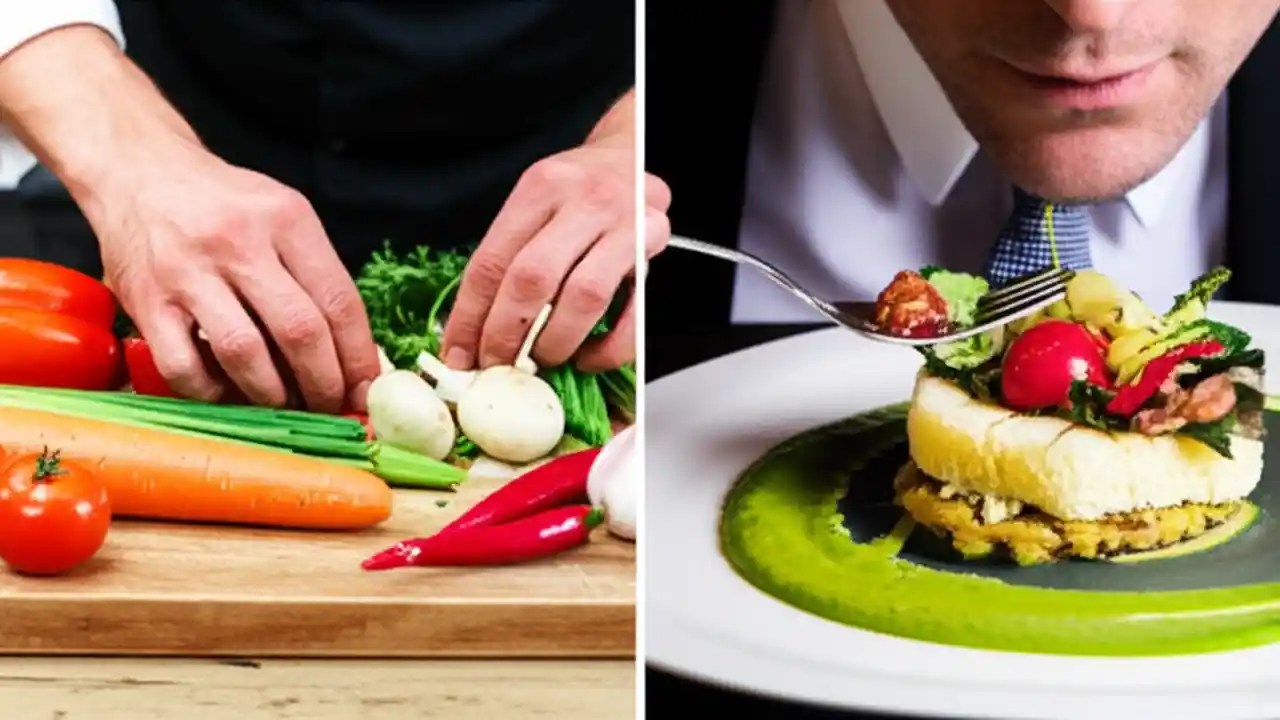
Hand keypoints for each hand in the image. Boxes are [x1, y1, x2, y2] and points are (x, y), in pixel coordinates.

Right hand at [86, 140, 381, 411]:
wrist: (138, 170)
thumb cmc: (223, 204)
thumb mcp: (282, 216)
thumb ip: (316, 276)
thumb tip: (352, 355)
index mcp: (286, 219)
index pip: (339, 301)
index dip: (358, 356)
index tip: (366, 390)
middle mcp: (238, 242)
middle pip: (300, 331)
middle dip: (324, 384)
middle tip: (331, 407)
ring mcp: (188, 272)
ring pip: (244, 353)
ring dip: (273, 395)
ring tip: (286, 406)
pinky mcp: (146, 301)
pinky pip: (184, 367)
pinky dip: (213, 394)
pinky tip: (229, 392)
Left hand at [441, 91, 669, 371]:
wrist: (634, 153)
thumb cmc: (577, 187)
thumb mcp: (536, 200)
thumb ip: (510, 252)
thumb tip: (471, 329)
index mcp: (540, 187)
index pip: (492, 261)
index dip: (469, 317)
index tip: (458, 354)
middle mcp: (584, 200)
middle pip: (532, 277)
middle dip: (506, 333)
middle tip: (495, 364)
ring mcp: (626, 222)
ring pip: (583, 296)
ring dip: (555, 342)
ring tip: (540, 361)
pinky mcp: (655, 248)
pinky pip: (635, 312)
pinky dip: (609, 347)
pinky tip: (588, 358)